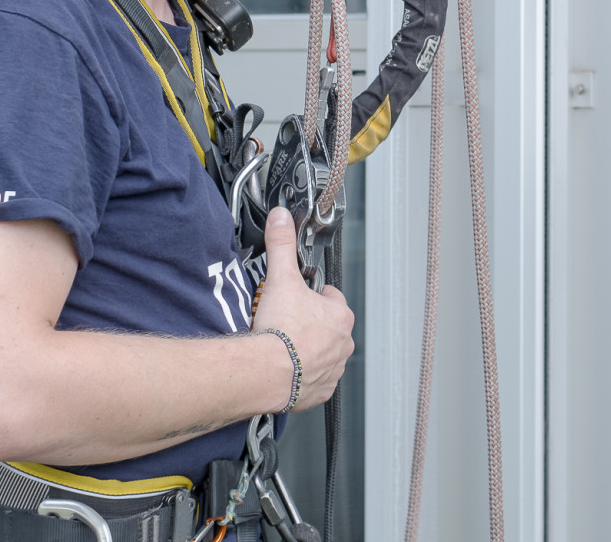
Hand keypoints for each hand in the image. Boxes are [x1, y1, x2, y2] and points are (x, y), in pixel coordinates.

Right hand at [251, 208, 354, 411]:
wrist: (266, 372)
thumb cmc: (279, 330)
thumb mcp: (281, 278)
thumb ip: (281, 244)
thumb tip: (281, 218)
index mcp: (340, 316)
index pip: (330, 297)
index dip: (312, 295)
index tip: (297, 298)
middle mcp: (343, 344)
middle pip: (327, 327)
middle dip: (309, 324)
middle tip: (286, 323)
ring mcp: (333, 370)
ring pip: (322, 354)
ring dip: (306, 350)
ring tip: (283, 346)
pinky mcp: (319, 392)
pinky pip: (314, 381)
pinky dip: (301, 376)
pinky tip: (285, 369)